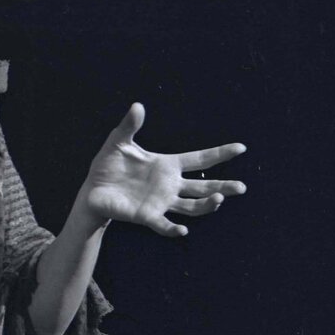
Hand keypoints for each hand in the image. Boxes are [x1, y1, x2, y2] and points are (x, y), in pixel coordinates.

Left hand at [77, 103, 247, 236]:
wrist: (92, 189)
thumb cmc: (108, 165)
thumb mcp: (119, 142)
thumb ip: (129, 125)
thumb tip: (137, 105)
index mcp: (168, 165)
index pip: (200, 159)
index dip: (220, 154)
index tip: (241, 148)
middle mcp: (170, 185)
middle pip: (203, 187)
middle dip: (223, 186)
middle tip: (241, 187)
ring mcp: (160, 202)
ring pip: (191, 206)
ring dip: (205, 205)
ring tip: (218, 200)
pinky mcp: (146, 215)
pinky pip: (163, 224)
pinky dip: (173, 228)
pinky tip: (183, 230)